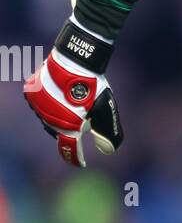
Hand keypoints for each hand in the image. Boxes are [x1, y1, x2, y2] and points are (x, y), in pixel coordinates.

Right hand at [23, 0, 122, 167]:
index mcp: (68, 127)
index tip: (82, 164)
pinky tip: (59, 97)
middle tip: (82, 119)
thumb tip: (107, 151)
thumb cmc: (93, 86)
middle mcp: (49, 120)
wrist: (76, 59)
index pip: (70, 151)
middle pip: (59, 133)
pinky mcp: (31, 93)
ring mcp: (38, 106)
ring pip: (48, 119)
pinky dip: (49, 105)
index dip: (77, 159)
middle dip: (70, 130)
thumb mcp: (106, 111)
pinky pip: (40, 105)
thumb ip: (109, 134)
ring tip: (71, 104)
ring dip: (58, 116)